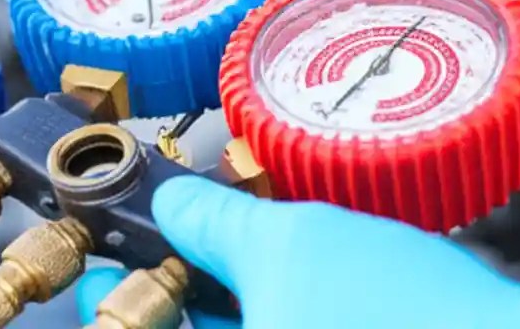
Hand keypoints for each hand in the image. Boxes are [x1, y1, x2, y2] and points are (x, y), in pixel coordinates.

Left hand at [75, 176, 519, 328]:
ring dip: (240, 293)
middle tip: (178, 235)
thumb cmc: (416, 320)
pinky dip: (289, 307)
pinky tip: (305, 270)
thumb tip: (174, 202)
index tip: (104, 262)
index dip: (115, 293)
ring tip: (239, 241)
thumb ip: (221, 224)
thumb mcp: (296, 243)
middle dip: (188, 285)